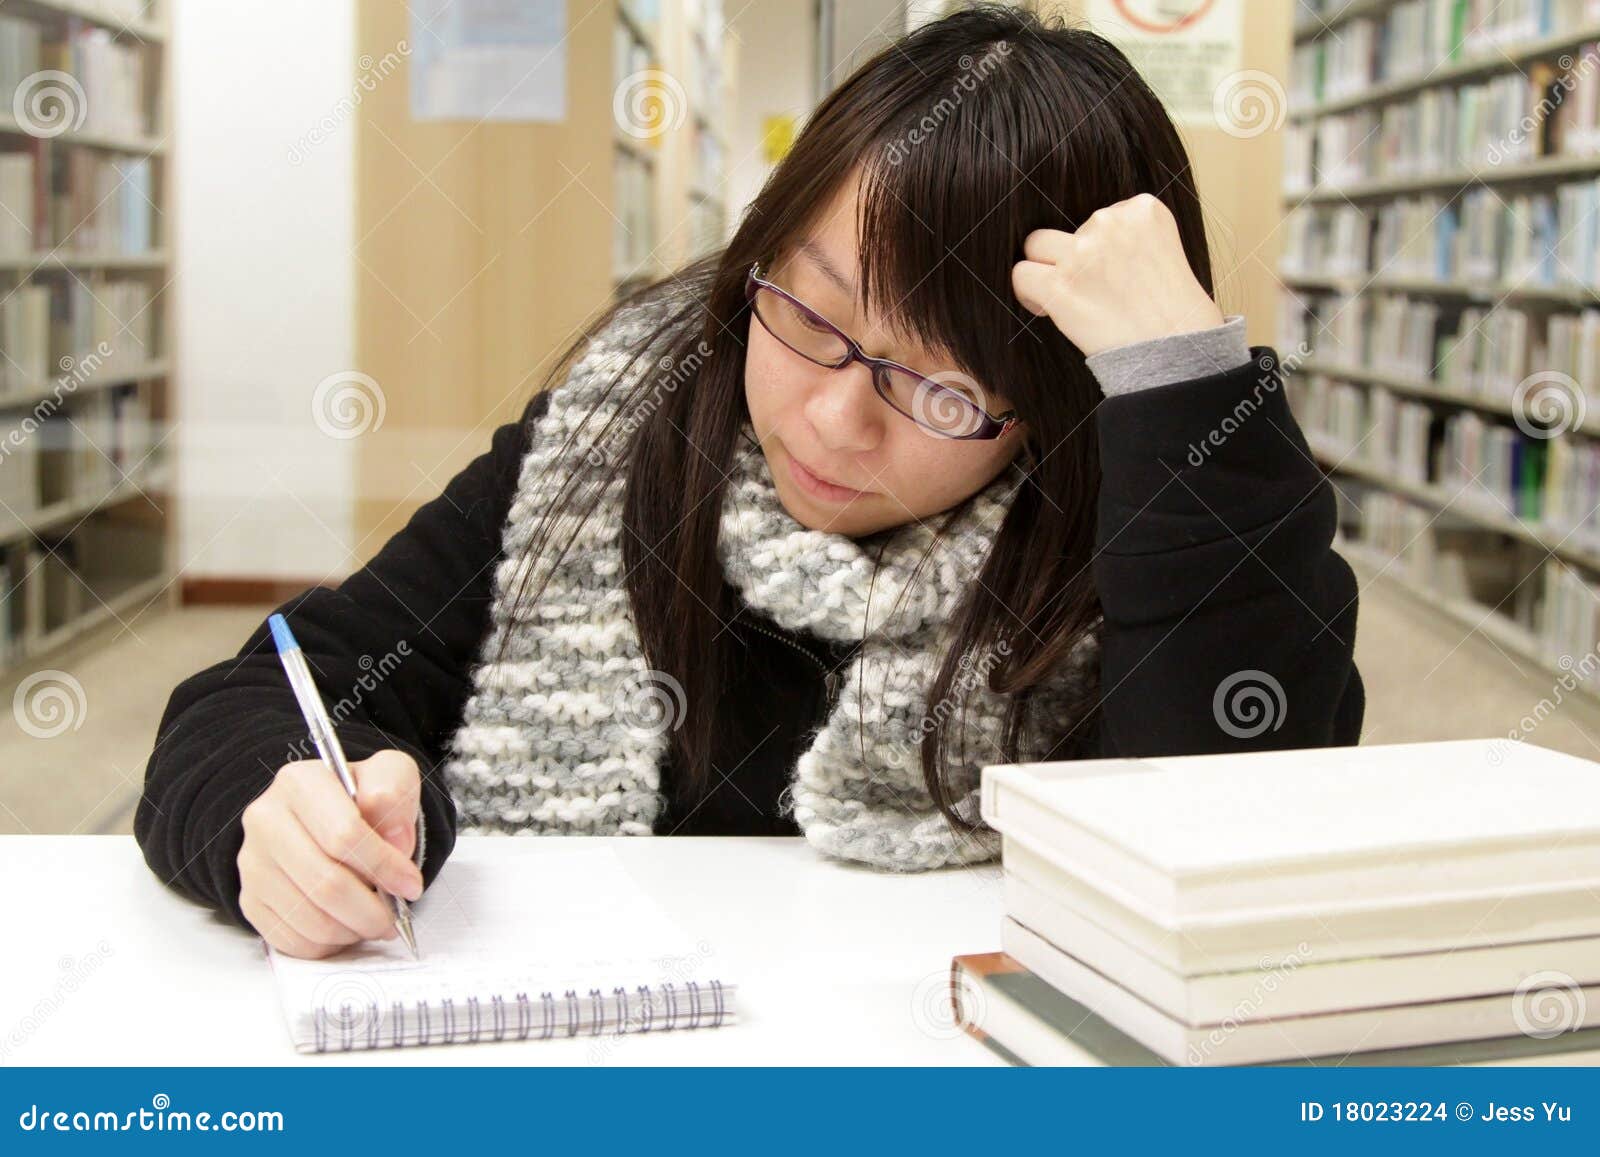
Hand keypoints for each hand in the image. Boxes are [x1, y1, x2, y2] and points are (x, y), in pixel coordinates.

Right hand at [238, 748, 424, 958]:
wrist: (332, 816)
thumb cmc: (361, 799)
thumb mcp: (391, 775)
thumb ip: (396, 795)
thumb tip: (394, 840)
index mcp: (299, 782)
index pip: (344, 835)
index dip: (384, 867)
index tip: (409, 884)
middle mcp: (266, 820)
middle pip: (325, 883)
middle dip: (371, 910)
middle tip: (394, 915)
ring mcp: (252, 863)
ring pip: (309, 917)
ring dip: (352, 929)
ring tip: (374, 920)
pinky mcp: (250, 898)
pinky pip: (290, 938)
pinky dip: (327, 943)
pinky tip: (346, 925)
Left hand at [1011, 192, 1223, 358]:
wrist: (1177, 348)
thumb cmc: (1175, 313)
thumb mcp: (1163, 253)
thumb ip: (1128, 239)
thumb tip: (1085, 246)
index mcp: (1143, 209)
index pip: (1102, 217)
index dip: (1101, 250)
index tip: (1114, 277)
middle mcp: (1111, 222)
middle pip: (1068, 230)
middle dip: (1073, 257)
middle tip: (1092, 292)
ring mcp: (1083, 252)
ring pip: (1037, 246)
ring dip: (1048, 271)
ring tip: (1070, 299)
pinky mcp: (1059, 284)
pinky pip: (1021, 275)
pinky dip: (1028, 293)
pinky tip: (1047, 308)